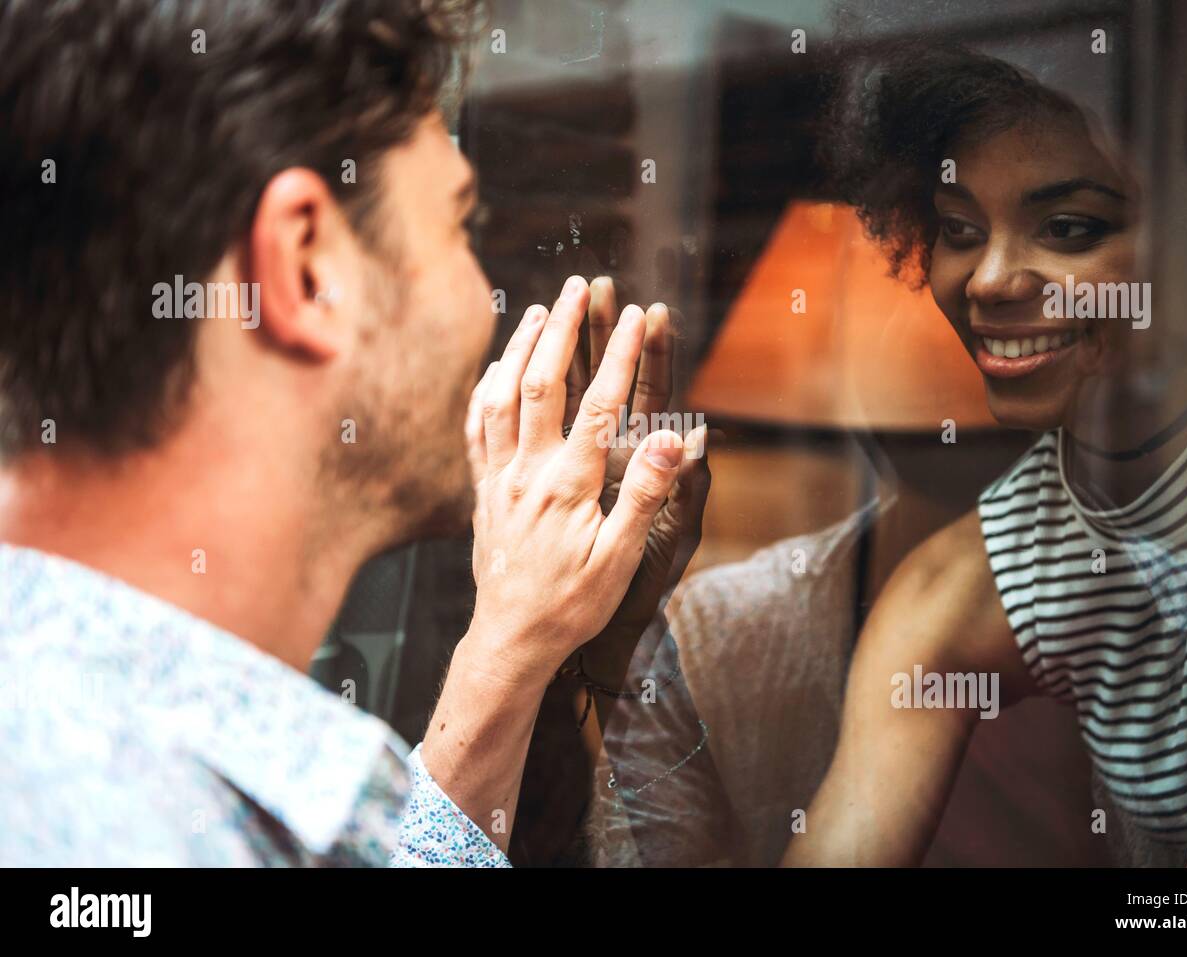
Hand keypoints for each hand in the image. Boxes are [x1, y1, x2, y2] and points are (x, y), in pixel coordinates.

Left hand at [461, 275, 685, 687]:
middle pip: (540, 382)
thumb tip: (673, 440)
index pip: (598, 403)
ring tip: (537, 310)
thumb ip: (645, 495)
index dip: (619, 354)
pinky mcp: (481, 491)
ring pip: (500, 396)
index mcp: (568, 485)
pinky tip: (494, 369)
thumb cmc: (572, 604)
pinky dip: (484, 389)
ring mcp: (498, 478)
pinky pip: (475, 427)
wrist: (512, 640)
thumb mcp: (620, 559)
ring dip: (518, 347)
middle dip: (561, 329)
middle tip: (578, 287)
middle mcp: (527, 472)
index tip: (638, 314)